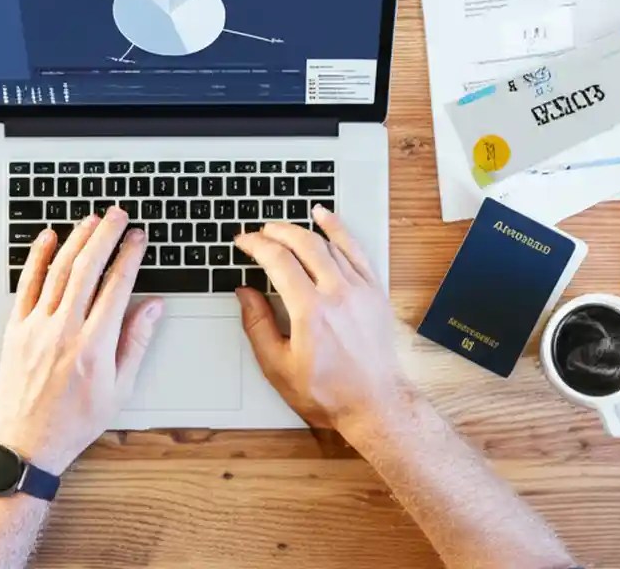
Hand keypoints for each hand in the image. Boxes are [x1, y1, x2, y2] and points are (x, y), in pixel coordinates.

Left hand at [0, 208, 162, 473]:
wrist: (26, 441)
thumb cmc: (75, 421)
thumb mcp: (120, 388)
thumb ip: (136, 343)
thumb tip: (153, 307)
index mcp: (94, 346)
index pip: (117, 287)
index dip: (130, 256)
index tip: (138, 238)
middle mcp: (64, 331)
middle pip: (87, 269)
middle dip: (105, 236)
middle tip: (118, 215)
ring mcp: (36, 328)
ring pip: (58, 271)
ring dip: (77, 240)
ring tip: (92, 220)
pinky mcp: (15, 329)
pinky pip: (26, 285)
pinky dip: (37, 258)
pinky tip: (48, 238)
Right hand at [233, 206, 414, 429]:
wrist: (374, 402)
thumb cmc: (328, 392)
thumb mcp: (278, 367)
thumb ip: (257, 325)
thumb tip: (244, 293)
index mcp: (310, 311)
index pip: (278, 261)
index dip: (257, 245)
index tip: (244, 242)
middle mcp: (338, 294)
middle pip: (304, 244)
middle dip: (277, 231)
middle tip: (260, 232)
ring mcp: (360, 290)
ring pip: (329, 243)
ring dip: (303, 229)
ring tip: (283, 227)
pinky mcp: (375, 291)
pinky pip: (356, 249)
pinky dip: (339, 229)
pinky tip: (324, 216)